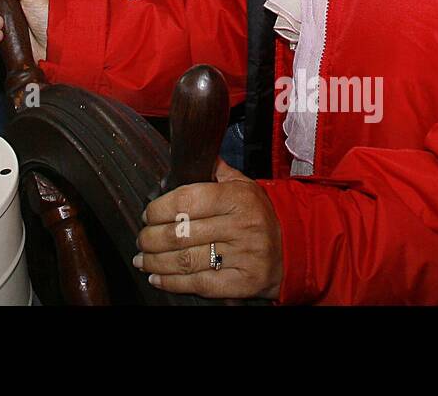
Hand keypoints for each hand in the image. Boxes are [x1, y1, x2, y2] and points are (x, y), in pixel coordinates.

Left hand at [134, 158, 282, 299]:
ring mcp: (243, 257)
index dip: (159, 209)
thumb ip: (216, 170)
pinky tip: (157, 277)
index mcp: (237, 198)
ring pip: (185, 260)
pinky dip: (172, 283)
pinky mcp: (243, 283)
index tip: (147, 214)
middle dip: (151, 238)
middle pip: (180, 233)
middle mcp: (240, 227)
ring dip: (155, 261)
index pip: (186, 200)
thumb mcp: (244, 185)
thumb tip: (190, 152)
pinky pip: (199, 284)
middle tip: (141, 239)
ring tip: (142, 258)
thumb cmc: (261, 215)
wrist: (295, 248)